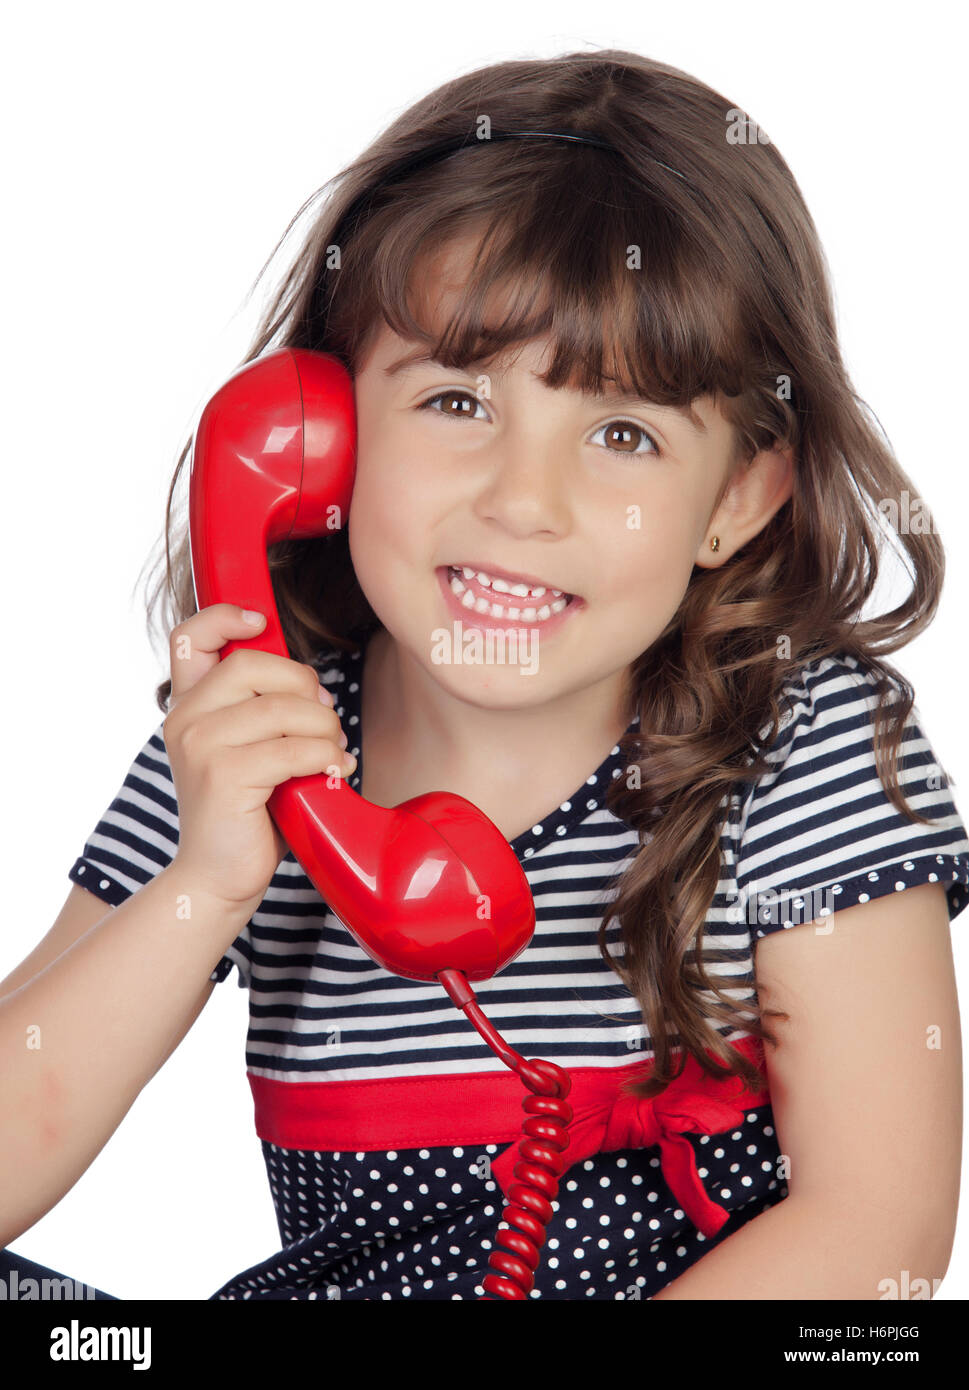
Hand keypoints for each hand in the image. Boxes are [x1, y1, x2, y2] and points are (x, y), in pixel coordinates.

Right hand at [162, 604, 354, 909]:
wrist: (216, 877)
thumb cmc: (244, 811)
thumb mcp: (245, 748)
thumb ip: (259, 707)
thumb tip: (311, 682)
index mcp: (186, 706)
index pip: (188, 638)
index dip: (225, 617)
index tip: (260, 622)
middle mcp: (185, 720)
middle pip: (256, 665)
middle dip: (306, 688)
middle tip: (325, 721)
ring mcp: (201, 746)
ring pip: (284, 708)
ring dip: (324, 729)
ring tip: (332, 752)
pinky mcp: (225, 777)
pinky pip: (296, 748)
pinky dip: (328, 758)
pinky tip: (336, 771)